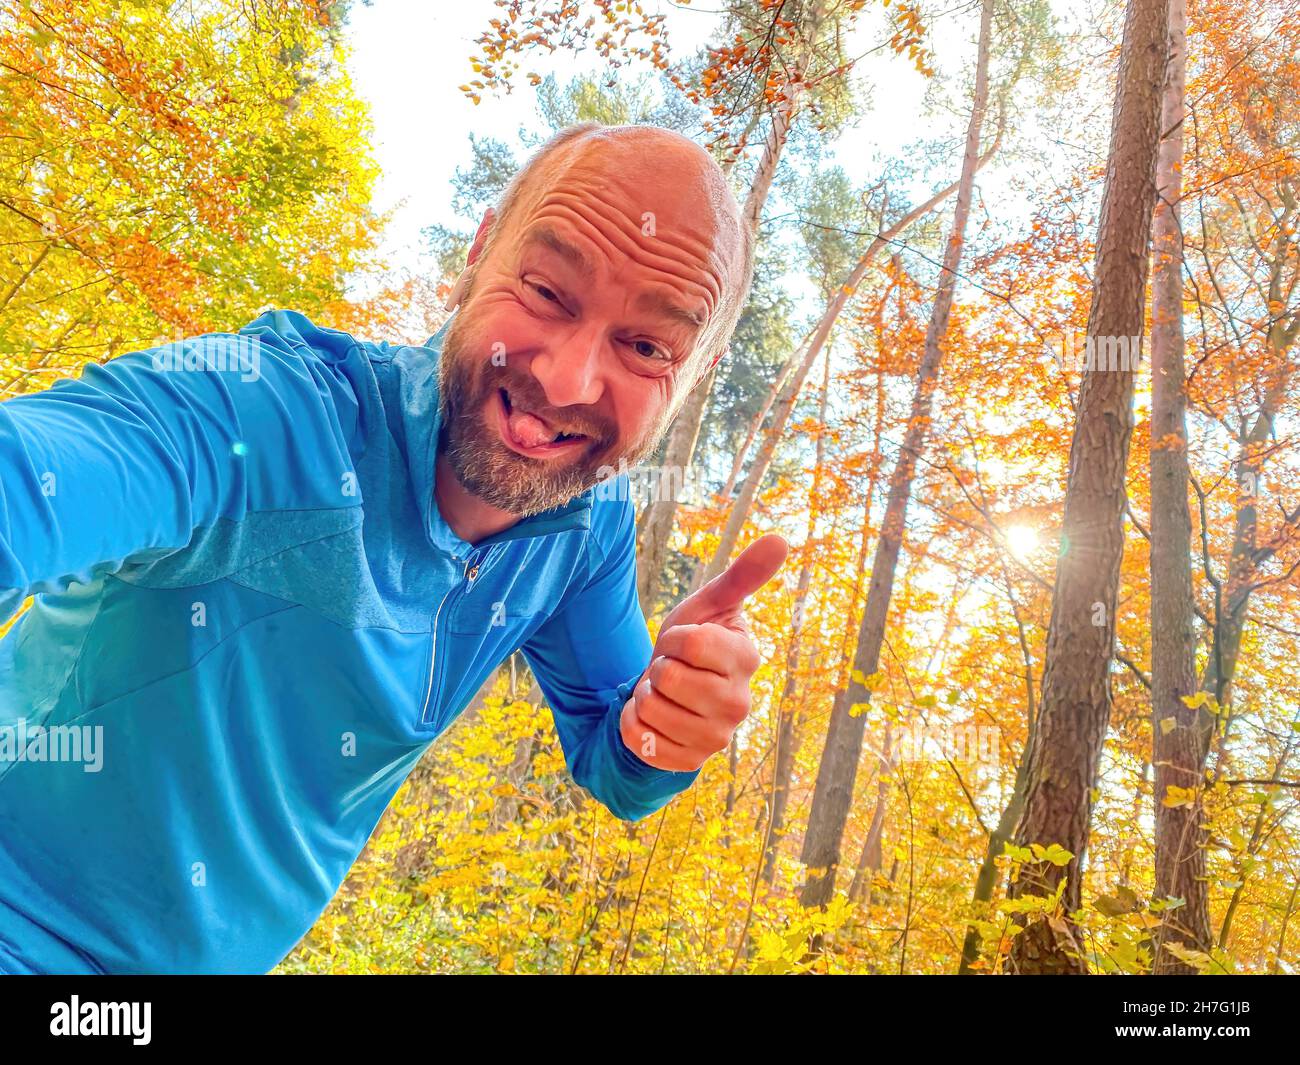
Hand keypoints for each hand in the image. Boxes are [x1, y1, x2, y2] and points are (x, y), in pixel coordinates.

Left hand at [620, 534, 788, 771]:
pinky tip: (651, 718)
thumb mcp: (710, 605)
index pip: (687, 643)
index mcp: (747, 660)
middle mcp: (740, 704)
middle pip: (667, 677)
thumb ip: (742, 575)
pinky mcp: (688, 763)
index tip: (681, 643)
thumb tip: (780, 539)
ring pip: (650, 708)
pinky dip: (631, 723)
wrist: (671, 692)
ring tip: (663, 692)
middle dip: (657, 667)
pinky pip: (638, 738)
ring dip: (644, 695)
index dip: (672, 638)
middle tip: (671, 670)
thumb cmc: (692, 643)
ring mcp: (716, 738)